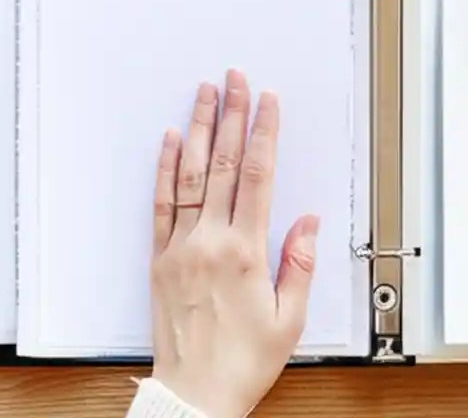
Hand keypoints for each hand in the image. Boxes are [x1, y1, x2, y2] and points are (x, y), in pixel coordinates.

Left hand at [150, 70, 318, 417]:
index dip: (262, 133)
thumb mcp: (290, 318)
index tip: (267, 102)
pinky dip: (164, 169)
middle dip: (230, 116)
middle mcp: (209, 242)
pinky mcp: (160, 260)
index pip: (256, 176)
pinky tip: (168, 141)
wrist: (195, 393)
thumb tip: (307, 220)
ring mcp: (180, 248)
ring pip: (188, 175)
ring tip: (203, 95)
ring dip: (196, 130)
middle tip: (234, 80)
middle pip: (221, 164)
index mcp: (245, 252)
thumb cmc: (243, 362)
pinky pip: (160, 204)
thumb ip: (299, 263)